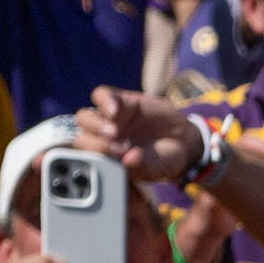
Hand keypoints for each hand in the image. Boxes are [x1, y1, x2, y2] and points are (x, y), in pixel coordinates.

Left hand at [74, 83, 205, 186]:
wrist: (183, 142)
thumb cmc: (163, 160)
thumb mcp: (155, 167)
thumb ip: (141, 165)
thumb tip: (128, 159)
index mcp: (104, 160)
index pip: (83, 158)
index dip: (87, 159)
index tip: (102, 161)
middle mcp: (101, 139)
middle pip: (81, 138)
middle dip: (94, 144)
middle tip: (118, 149)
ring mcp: (108, 120)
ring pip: (84, 117)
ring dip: (94, 125)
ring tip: (114, 132)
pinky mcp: (120, 101)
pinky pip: (101, 95)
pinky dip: (104, 102)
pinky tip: (115, 111)